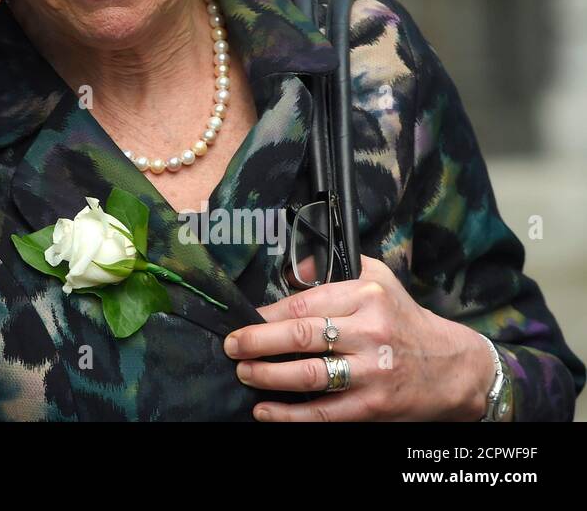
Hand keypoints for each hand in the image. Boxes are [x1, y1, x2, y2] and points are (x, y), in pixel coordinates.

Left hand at [223, 254, 492, 420]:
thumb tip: (292, 270)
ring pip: (308, 375)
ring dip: (267, 376)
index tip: (244, 318)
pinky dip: (289, 415)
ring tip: (243, 372)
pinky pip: (324, 412)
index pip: (304, 304)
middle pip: (301, 336)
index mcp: (366, 296)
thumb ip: (333, 269)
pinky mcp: (373, 406)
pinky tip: (265, 411)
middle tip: (231, 345)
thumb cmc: (405, 319)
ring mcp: (372, 372)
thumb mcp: (378, 278)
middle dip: (256, 342)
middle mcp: (370, 332)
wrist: (453, 367)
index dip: (266, 314)